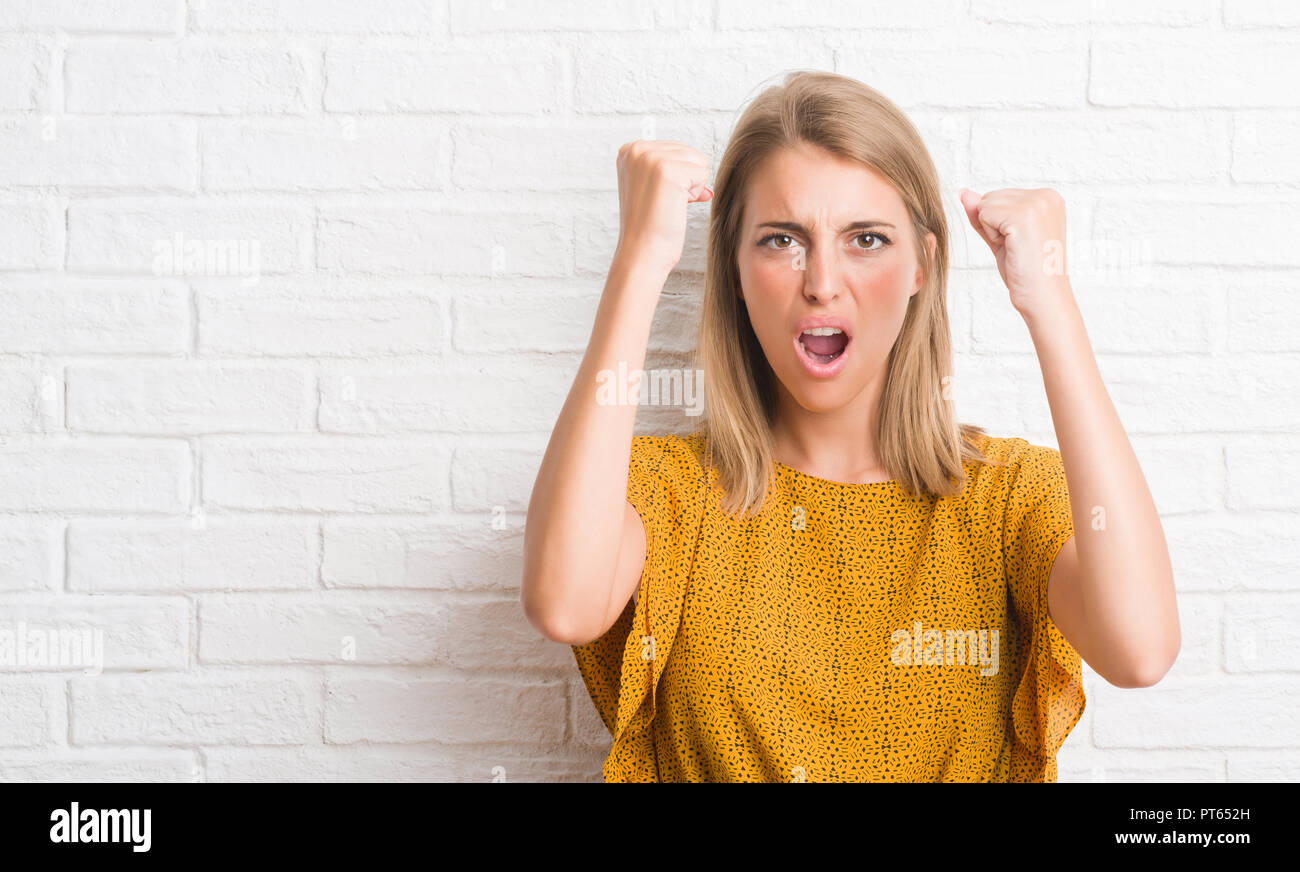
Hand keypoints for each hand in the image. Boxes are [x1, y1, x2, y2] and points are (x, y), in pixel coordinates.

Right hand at [613, 140, 712, 277]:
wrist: (642, 252)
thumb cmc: (648, 227)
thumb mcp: (656, 188)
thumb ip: (675, 171)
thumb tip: (703, 173)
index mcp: (629, 151)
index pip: (676, 148)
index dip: (676, 175)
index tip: (656, 195)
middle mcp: (637, 150)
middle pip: (688, 151)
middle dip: (685, 179)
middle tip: (664, 202)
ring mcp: (651, 158)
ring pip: (697, 161)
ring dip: (690, 187)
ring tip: (668, 204)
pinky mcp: (667, 171)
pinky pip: (702, 174)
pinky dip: (694, 194)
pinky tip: (675, 206)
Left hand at [958, 187, 1070, 317]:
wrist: (1042, 298)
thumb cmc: (1026, 273)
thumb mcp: (1001, 237)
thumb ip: (984, 214)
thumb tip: (963, 192)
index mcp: (1047, 197)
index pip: (998, 197)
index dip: (999, 224)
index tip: (1020, 242)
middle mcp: (1046, 195)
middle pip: (989, 198)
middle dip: (994, 226)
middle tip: (1018, 248)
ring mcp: (1037, 203)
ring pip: (985, 205)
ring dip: (992, 231)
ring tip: (1016, 248)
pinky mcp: (1024, 216)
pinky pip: (984, 215)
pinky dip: (992, 236)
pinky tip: (1012, 248)